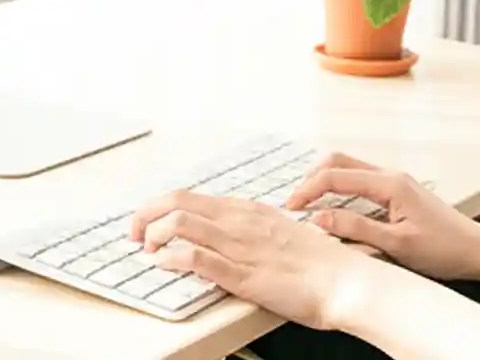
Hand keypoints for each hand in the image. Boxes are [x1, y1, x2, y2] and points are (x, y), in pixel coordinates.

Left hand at [129, 190, 377, 328]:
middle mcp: (239, 222)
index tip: (145, 222)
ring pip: (180, 224)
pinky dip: (171, 258)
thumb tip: (224, 231)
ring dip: (153, 236)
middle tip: (133, 234)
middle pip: (175, 202)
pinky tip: (163, 264)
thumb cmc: (319, 263)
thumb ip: (250, 228)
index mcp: (246, 210)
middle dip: (144, 215)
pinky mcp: (244, 275)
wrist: (347, 282)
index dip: (158, 207)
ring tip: (147, 251)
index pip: (188, 196)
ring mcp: (240, 247)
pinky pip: (197, 258)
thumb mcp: (280, 231)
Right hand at [287, 152, 479, 279]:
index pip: (334, 176)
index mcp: (389, 185)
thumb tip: (319, 218)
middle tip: (296, 203)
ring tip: (309, 205)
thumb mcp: (397, 245)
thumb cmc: (445, 250)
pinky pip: (360, 180)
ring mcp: (395, 181)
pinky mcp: (397, 191)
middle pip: (338, 161)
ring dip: (324, 181)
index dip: (307, 190)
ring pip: (348, 167)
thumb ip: (355, 229)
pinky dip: (339, 188)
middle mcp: (391, 175)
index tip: (291, 209)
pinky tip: (334, 207)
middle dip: (311, 178)